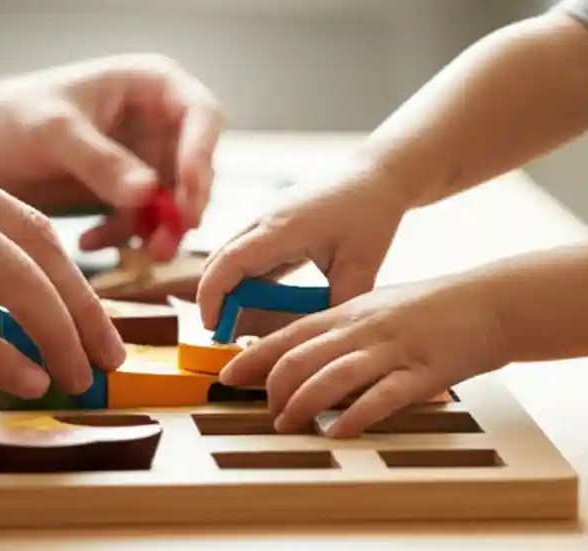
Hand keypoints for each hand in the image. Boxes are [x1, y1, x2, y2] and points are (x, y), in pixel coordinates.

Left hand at [0, 54, 223, 258]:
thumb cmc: (10, 118)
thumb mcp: (55, 133)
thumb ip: (100, 161)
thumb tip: (148, 193)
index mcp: (150, 84)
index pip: (201, 115)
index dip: (202, 155)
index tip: (187, 195)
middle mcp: (155, 120)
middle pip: (196, 165)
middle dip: (185, 206)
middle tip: (169, 241)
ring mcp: (144, 158)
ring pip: (175, 201)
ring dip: (162, 231)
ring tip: (143, 255)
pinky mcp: (126, 192)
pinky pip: (142, 222)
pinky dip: (122, 238)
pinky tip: (86, 243)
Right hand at [195, 163, 408, 329]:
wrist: (376, 176)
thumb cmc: (371, 214)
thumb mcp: (361, 266)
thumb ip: (338, 304)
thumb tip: (318, 338)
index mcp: (283, 228)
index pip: (230, 262)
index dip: (213, 296)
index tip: (212, 326)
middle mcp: (266, 221)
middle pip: (220, 260)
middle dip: (214, 298)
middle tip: (222, 334)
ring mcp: (266, 220)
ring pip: (230, 257)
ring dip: (229, 289)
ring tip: (239, 324)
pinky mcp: (273, 223)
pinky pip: (247, 254)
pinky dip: (245, 279)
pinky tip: (260, 303)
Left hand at [217, 278, 507, 437]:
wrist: (491, 302)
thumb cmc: (433, 310)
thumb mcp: (378, 310)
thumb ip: (342, 332)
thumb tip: (305, 358)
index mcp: (351, 312)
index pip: (290, 334)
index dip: (254, 358)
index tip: (227, 378)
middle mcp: (364, 328)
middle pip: (301, 357)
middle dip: (273, 388)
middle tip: (265, 415)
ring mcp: (393, 349)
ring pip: (333, 376)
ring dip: (302, 404)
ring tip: (286, 426)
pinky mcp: (424, 372)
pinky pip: (383, 395)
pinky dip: (355, 415)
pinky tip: (337, 432)